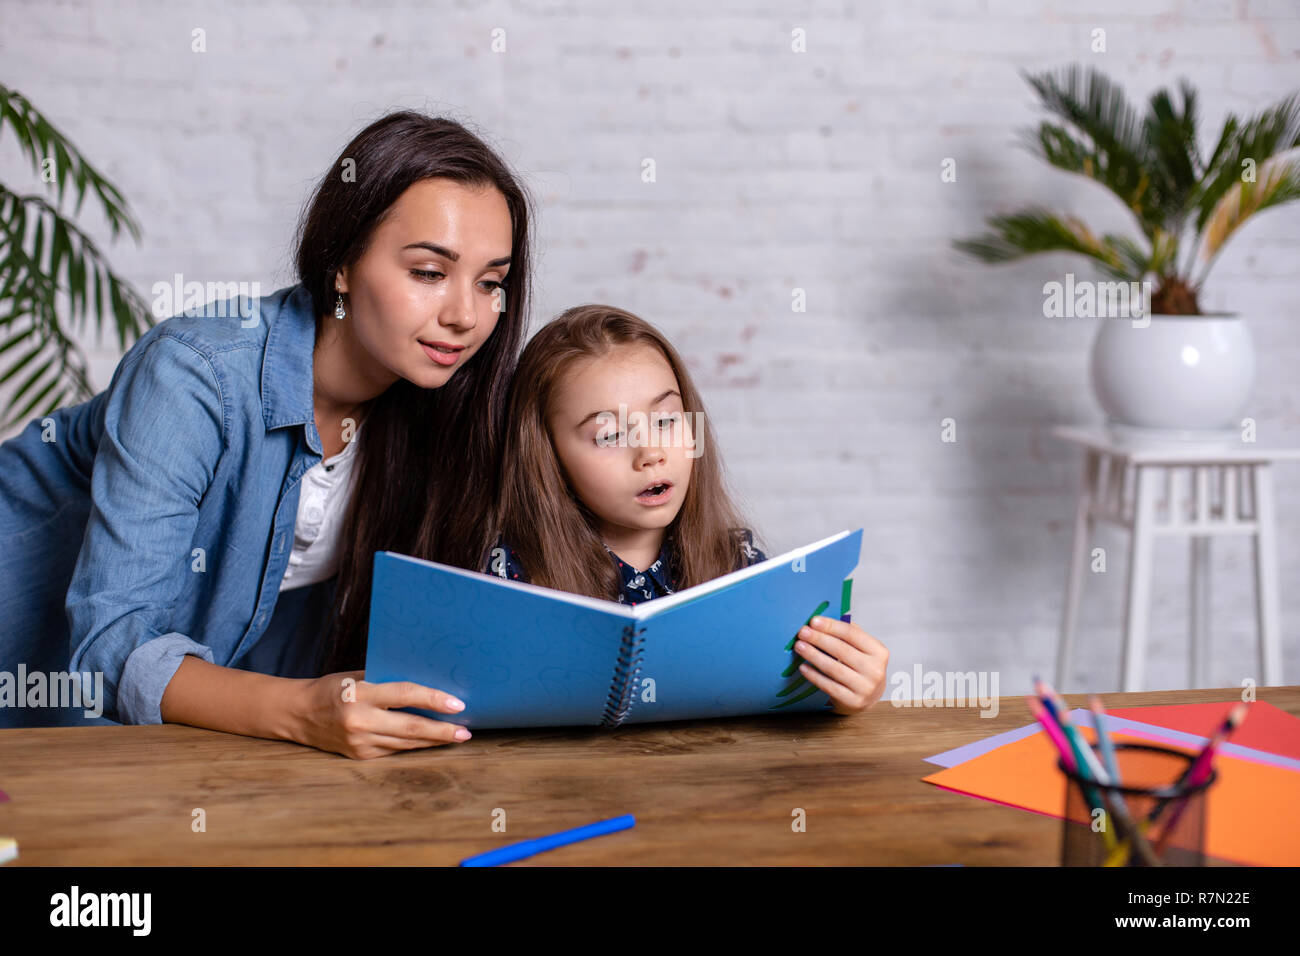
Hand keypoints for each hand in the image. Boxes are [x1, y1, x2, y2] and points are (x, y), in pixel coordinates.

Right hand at [289, 670, 471, 758]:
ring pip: (406, 743)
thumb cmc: (333, 688)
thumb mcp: (358, 676)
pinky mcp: (360, 756)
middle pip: (411, 727)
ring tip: (456, 736)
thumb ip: (388, 680)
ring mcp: (359, 742)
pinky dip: (414, 745)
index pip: (405, 695)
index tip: (457, 704)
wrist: (298, 714)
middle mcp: (360, 721)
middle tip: (465, 731)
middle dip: (442, 730)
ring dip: (433, 740)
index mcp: (360, 694)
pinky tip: (430, 741)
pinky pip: (394, 750)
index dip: (434, 699)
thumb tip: (428, 681)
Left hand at [793, 617, 888, 715]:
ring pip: (834, 668)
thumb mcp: (862, 649)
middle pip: (842, 650)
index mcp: (879, 652)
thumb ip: (848, 634)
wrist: (869, 697)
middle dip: (819, 639)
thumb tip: (824, 619)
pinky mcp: (853, 701)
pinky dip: (814, 675)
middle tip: (802, 632)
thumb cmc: (861, 666)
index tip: (814, 621)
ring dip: (813, 655)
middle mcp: (875, 670)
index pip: (852, 634)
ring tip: (799, 646)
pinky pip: (829, 686)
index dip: (831, 626)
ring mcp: (865, 688)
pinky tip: (803, 667)